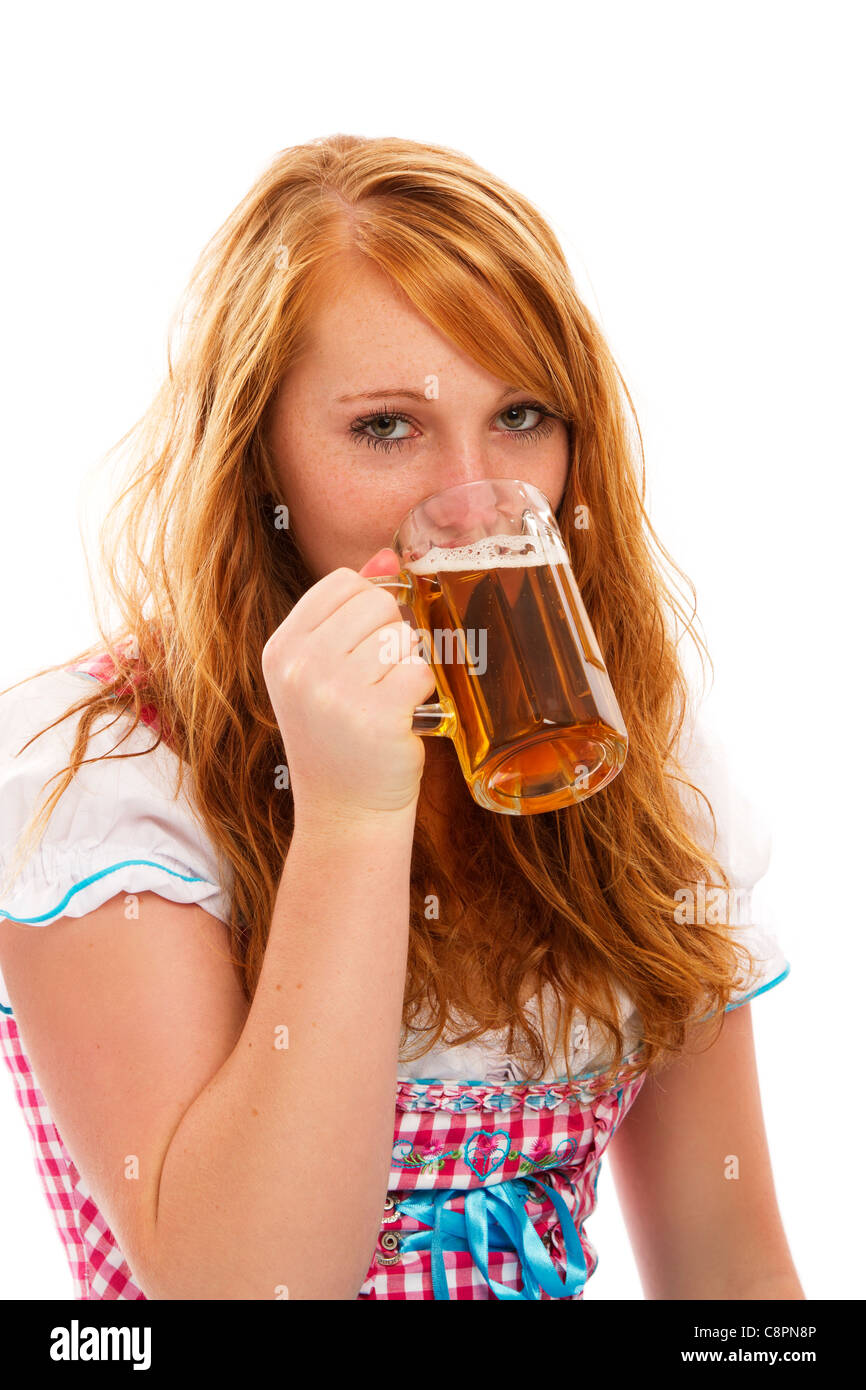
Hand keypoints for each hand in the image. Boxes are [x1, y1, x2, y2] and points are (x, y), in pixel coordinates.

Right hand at [261, 549, 434, 818]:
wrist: (346, 813)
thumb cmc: (342, 737)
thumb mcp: (327, 669)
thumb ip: (352, 610)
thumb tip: (389, 555)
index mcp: (281, 648)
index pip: (344, 583)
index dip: (368, 610)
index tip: (361, 652)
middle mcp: (299, 665)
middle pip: (377, 603)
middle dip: (392, 637)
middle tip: (376, 684)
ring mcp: (334, 691)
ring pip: (403, 635)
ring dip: (406, 667)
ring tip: (386, 702)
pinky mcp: (374, 715)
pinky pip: (421, 670)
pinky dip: (421, 693)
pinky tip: (400, 719)